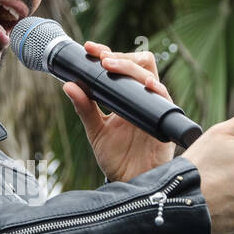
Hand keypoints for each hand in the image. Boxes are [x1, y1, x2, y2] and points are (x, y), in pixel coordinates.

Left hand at [63, 41, 174, 182]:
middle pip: (141, 64)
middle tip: (101, 57)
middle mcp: (142, 99)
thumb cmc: (116, 159)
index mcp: (127, 98)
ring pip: (150, 76)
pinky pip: (165, 100)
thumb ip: (84, 108)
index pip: (122, 67)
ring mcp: (154, 108)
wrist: (129, 185)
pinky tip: (146, 84)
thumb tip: (68, 85)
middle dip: (121, 56)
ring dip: (130, 67)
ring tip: (110, 65)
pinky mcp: (163, 122)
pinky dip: (156, 89)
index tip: (90, 48)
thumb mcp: (96, 131)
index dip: (108, 54)